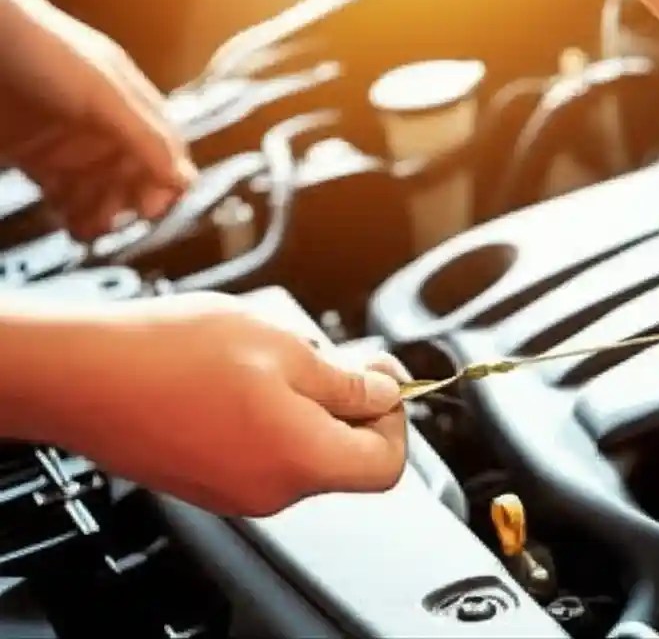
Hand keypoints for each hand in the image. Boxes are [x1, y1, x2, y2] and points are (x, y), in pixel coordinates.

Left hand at [0, 0, 194, 241]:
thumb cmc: (39, 48)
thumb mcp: (103, 91)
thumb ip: (143, 135)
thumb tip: (186, 180)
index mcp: (129, 103)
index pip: (163, 151)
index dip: (164, 182)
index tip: (153, 208)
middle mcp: (102, 124)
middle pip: (131, 177)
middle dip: (128, 202)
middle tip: (115, 221)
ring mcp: (66, 141)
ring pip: (97, 190)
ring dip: (100, 214)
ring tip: (89, 230)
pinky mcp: (31, 155)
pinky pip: (59, 194)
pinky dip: (68, 213)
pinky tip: (68, 223)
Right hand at [21, 293, 407, 516]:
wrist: (82, 375)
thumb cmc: (172, 354)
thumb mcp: (284, 346)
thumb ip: (347, 381)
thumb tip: (385, 394)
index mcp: (303, 460)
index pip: (389, 465)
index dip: (396, 418)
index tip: (379, 378)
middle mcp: (274, 490)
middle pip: (346, 457)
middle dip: (350, 402)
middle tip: (330, 353)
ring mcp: (236, 492)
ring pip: (303, 451)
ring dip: (307, 404)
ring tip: (274, 356)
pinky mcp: (207, 482)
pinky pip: (263, 454)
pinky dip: (270, 417)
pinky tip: (241, 376)